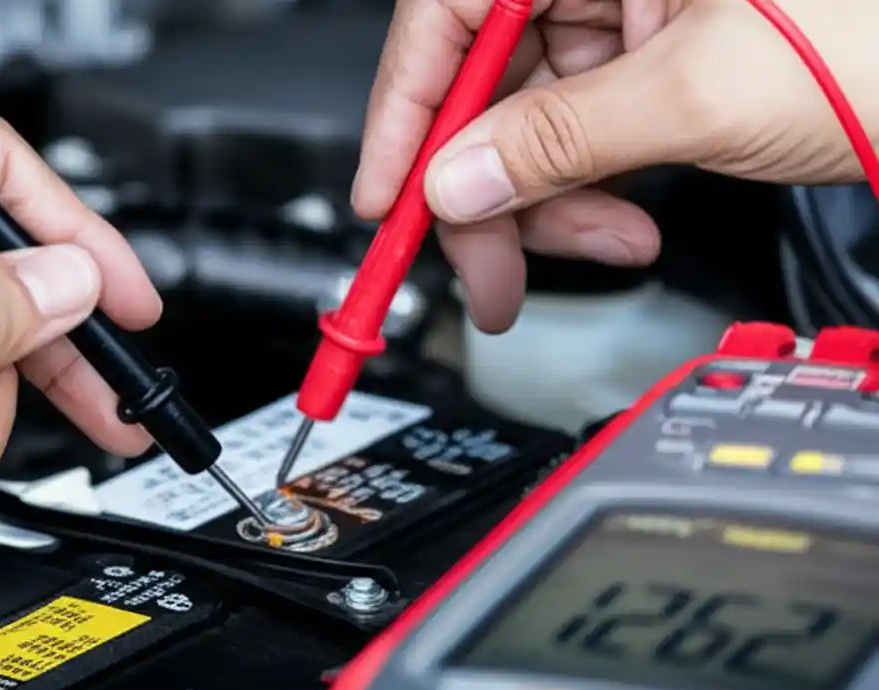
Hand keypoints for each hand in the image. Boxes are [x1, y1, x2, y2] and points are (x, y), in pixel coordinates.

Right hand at [355, 0, 876, 331]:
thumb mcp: (701, 92)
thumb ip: (561, 139)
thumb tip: (457, 181)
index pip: (450, 13)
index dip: (406, 108)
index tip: (387, 194)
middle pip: (488, 79)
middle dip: (486, 186)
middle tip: (483, 265)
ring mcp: (632, 11)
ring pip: (534, 119)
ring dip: (550, 202)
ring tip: (596, 248)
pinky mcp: (657, 60)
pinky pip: (587, 132)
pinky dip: (593, 190)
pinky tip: (623, 224)